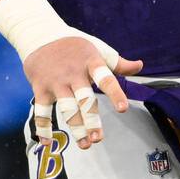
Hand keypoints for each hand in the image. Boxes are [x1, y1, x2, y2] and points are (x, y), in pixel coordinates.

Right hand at [25, 32, 142, 150]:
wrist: (40, 34)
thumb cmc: (74, 45)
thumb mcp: (97, 48)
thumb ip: (117, 63)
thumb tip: (140, 66)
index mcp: (91, 62)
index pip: (105, 79)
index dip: (115, 94)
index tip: (123, 109)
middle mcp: (73, 73)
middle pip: (84, 99)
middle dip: (91, 120)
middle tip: (98, 139)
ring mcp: (56, 82)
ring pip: (66, 108)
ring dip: (75, 128)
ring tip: (85, 144)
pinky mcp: (40, 88)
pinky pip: (41, 110)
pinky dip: (43, 127)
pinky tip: (48, 142)